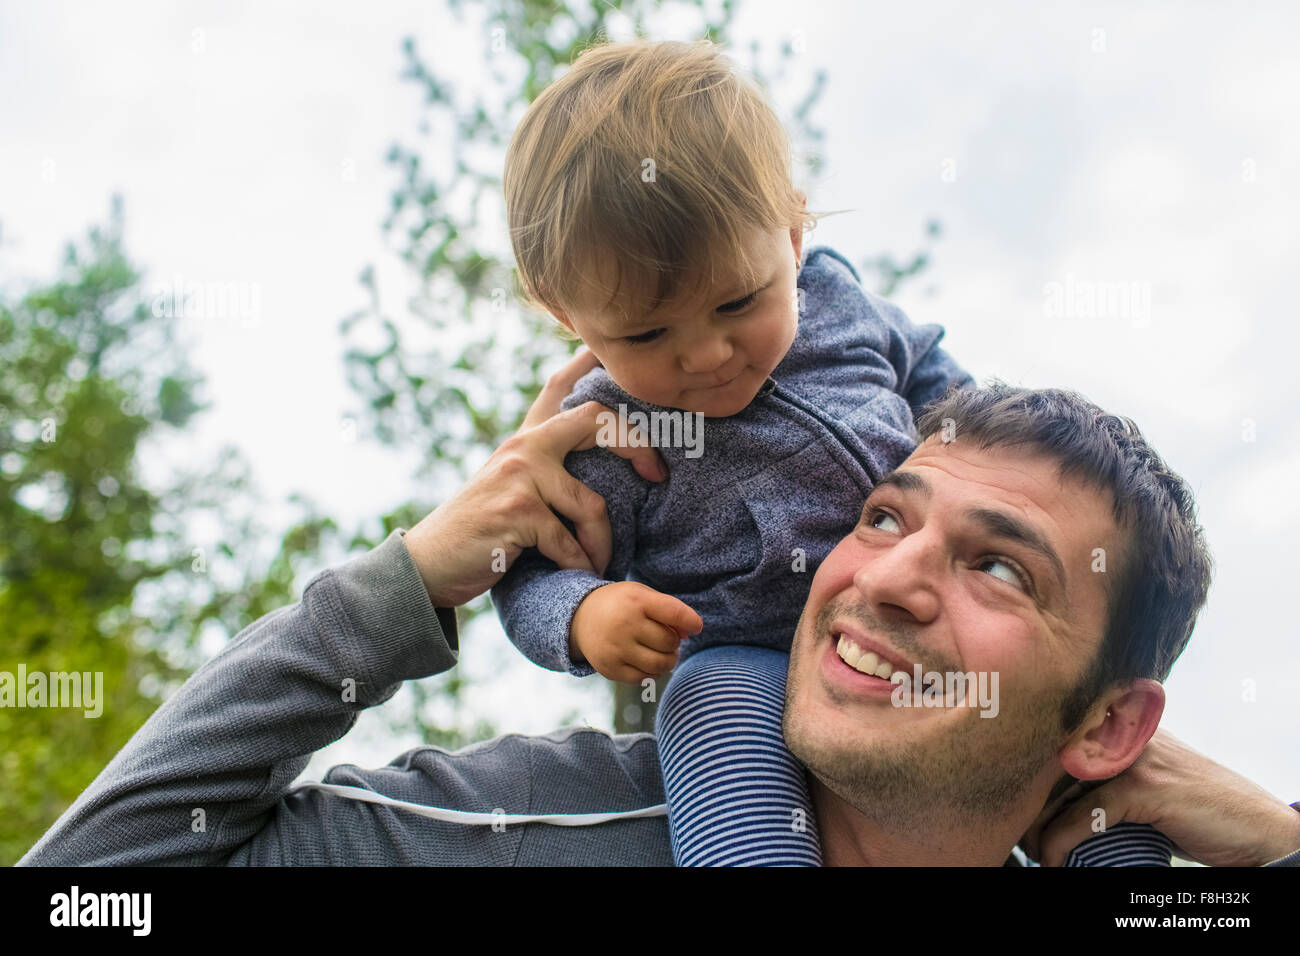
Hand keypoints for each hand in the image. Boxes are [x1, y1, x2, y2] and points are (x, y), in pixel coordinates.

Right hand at [402, 349, 667, 606]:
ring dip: (601, 542)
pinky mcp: (516, 510)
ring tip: (600, 562)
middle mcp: (525, 445)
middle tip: (657, 475)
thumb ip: (549, 464)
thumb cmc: (484, 531)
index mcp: (528, 437)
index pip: (562, 384)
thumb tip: (605, 456)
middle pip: (596, 419)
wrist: (430, 565)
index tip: (629, 363)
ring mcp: (519, 475)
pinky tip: (577, 573)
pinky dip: (579, 563)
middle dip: (638, 443)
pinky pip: (570, 542)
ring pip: (591, 504)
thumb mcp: (514, 484)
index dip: (594, 362)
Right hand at [570, 582, 701, 683]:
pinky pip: (644, 679)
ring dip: (668, 660)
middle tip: (666, 637)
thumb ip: (669, 611)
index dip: (692, 622)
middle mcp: (624, 625)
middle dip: (674, 642)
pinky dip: (653, 672)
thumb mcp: (643, 596)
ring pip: (660, 665)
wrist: (580, 617)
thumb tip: (691, 634)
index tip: (696, 627)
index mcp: (636, 601)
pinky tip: (647, 661)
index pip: (675, 613)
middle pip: (669, 643)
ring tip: (662, 652)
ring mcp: (615, 649)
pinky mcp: (610, 669)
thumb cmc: (622, 605)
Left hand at [1021, 729, 1299, 866]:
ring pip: (1059, 790)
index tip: (1011, 806)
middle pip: (1049, 764)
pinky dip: (1061, 844)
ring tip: (1034, 852)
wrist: (1254, 827)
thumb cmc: (1194, 807)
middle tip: (1019, 836)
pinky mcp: (1143, 786)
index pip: (1054, 742)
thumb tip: (1048, 795)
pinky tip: (1054, 860)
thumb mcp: (1143, 779)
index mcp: (1119, 723)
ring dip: (1037, 829)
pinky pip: (1084, 817)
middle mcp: (1122, 731)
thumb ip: (1104, 772)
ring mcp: (1132, 756)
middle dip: (1027, 804)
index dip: (1027, 775)